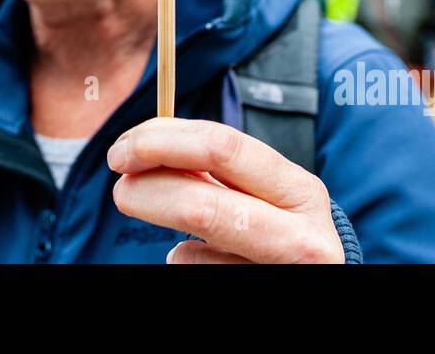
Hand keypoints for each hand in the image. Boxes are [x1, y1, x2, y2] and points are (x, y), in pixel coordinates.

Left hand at [107, 118, 344, 263]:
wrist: (314, 276)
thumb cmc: (280, 225)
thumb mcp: (264, 190)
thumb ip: (216, 166)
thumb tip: (144, 146)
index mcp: (301, 191)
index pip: (223, 147)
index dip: (162, 142)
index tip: (123, 149)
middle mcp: (301, 238)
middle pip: (200, 205)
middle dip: (146, 190)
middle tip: (120, 186)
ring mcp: (277, 274)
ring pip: (190, 251)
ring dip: (166, 229)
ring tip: (170, 218)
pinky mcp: (252, 293)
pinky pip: (191, 270)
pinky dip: (183, 258)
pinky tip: (206, 258)